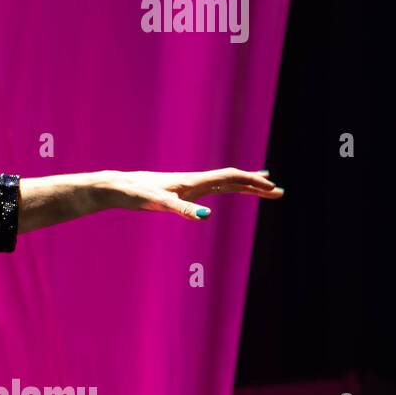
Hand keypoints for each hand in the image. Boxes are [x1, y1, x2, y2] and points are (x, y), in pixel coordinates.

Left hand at [97, 167, 283, 220]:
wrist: (116, 187)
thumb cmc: (135, 194)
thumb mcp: (159, 203)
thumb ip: (182, 209)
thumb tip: (205, 216)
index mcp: (193, 182)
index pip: (231, 178)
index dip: (253, 182)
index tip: (272, 188)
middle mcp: (193, 181)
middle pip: (231, 180)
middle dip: (255, 186)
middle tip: (279, 192)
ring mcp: (187, 186)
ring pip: (222, 183)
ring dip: (244, 185)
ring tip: (262, 186)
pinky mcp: (179, 192)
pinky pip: (209, 188)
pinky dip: (224, 188)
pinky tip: (225, 190)